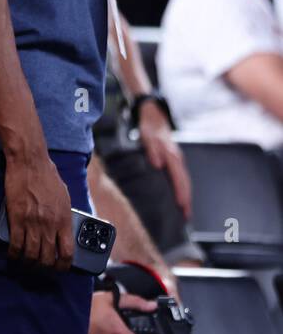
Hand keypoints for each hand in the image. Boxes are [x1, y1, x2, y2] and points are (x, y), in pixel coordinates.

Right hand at [4, 149, 73, 271]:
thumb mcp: (64, 198)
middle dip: (44, 266)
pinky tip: (12, 254)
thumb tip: (63, 228)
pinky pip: (15, 243)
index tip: (60, 268)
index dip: (63, 265)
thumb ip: (64, 215)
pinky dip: (13, 253)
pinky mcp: (16, 218)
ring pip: (31, 254)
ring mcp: (32, 223)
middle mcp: (49, 225)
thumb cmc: (48, 176)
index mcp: (64, 220)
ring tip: (26, 262)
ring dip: (28, 262)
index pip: (67, 252)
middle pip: (47, 257)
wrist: (30, 163)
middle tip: (40, 266)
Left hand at [137, 102, 192, 219]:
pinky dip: (182, 187)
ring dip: (186, 195)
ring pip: (184, 180)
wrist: (154, 117)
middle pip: (185, 182)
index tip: (182, 206)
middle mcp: (177, 159)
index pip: (179, 178)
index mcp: (171, 156)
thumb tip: (158, 164)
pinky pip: (181, 176)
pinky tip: (180, 196)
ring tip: (185, 211)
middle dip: (186, 199)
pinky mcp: (174, 160)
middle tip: (187, 216)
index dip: (181, 193)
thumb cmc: (149, 129)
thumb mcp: (147, 137)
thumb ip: (152, 150)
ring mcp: (177, 160)